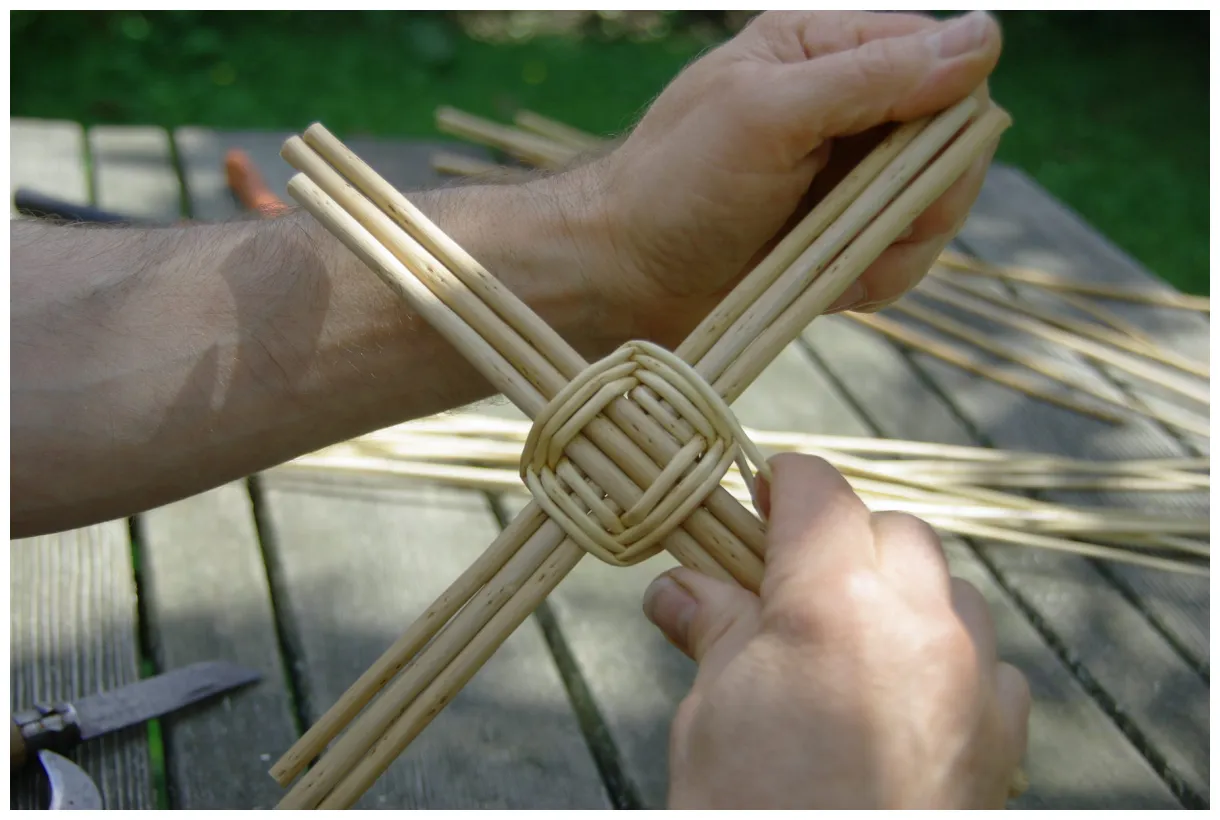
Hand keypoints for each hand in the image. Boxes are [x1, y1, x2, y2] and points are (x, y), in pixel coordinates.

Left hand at [581, 10, 1001, 342]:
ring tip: (837, 269)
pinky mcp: (839, 235)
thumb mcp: (769, 115)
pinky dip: (878, 279)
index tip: (910, 170)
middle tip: (869, 230)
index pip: (941, 59)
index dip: (948, 116)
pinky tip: (830, 290)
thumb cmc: (676, 187)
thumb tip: (986, 38)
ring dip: (899, 249)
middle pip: (952, 139)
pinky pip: (902, 255)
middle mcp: (844, 106)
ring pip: (934, 205)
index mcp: (821, 50)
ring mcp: (844, 176)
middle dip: (926, 197)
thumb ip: (871, 78)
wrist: (621, 279)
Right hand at [642, 454, 1029, 808]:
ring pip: (946, 586)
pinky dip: (945, 653)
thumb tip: (679, 587)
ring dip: (899, 590)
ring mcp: (973, 679)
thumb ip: (712, 629)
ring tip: (845, 638)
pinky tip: (900, 693)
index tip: (756, 500)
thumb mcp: (710, 714)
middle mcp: (920, 625)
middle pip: (891, 530)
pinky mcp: (1002, 734)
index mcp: (834, 603)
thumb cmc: (748, 813)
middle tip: (785, 583)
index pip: (819, 492)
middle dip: (840, 542)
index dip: (782, 486)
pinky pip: (984, 657)